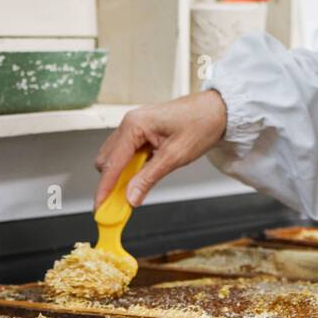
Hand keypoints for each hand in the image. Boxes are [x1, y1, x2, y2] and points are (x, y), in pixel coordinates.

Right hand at [93, 89, 227, 209]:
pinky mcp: (142, 131)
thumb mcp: (175, 156)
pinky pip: (127, 153)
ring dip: (122, 175)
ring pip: (115, 157)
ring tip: (136, 189)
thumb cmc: (201, 124)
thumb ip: (149, 178)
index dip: (104, 189)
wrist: (217, 110)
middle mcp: (131, 122)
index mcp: (135, 125)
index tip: (100, 207)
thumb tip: (130, 197)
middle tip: (120, 204)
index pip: (111, 163)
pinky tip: (143, 175)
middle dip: (111, 182)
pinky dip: (131, 167)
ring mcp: (135, 125)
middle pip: (107, 160)